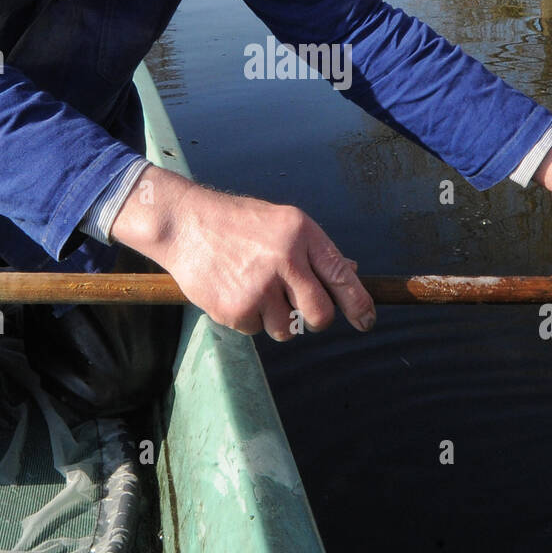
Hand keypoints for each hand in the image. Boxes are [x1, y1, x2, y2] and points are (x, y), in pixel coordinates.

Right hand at [109, 165, 375, 340]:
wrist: (185, 223)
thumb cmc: (238, 223)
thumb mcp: (282, 223)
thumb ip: (315, 251)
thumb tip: (351, 274)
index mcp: (300, 233)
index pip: (341, 276)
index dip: (358, 304)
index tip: (366, 321)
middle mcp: (284, 259)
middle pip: (320, 315)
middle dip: (314, 319)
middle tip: (300, 310)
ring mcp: (259, 287)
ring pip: (286, 328)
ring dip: (275, 318)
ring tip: (254, 288)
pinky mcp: (235, 309)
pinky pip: (255, 329)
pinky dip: (247, 317)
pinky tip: (233, 290)